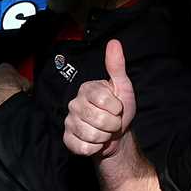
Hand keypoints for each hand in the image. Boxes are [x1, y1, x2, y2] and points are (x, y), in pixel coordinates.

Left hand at [0, 62, 28, 110]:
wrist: (7, 97)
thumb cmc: (17, 89)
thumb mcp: (27, 84)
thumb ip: (25, 83)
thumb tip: (29, 88)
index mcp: (5, 67)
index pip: (6, 71)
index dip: (10, 80)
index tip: (13, 86)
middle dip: (1, 85)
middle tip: (7, 93)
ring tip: (2, 99)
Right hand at [63, 39, 137, 158]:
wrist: (115, 135)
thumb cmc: (118, 109)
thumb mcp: (123, 87)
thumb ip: (117, 66)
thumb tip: (114, 42)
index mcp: (87, 89)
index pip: (104, 101)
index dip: (116, 108)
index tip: (117, 108)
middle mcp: (74, 103)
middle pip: (99, 120)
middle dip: (113, 125)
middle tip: (112, 123)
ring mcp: (69, 122)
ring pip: (91, 135)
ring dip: (104, 137)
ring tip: (104, 132)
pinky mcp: (68, 139)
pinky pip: (83, 147)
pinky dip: (95, 148)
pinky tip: (95, 142)